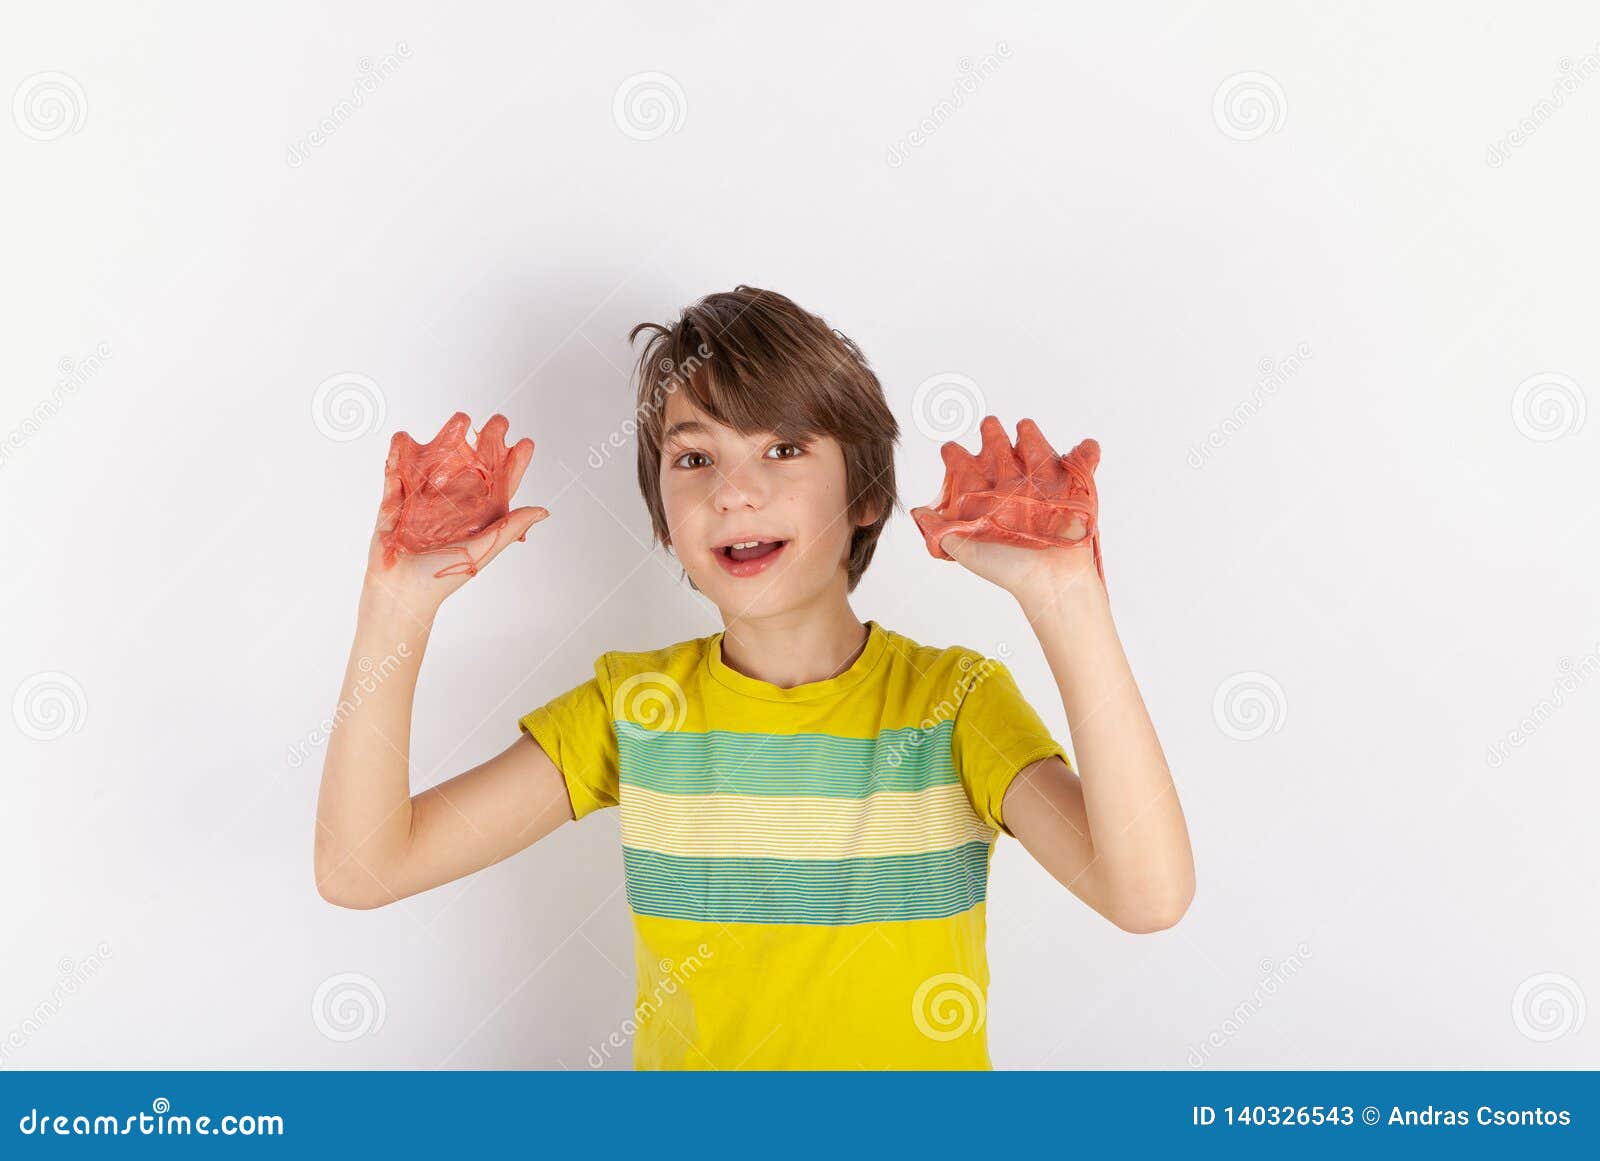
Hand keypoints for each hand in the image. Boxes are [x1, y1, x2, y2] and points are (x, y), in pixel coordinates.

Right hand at [362, 412, 548, 620]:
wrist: (401, 593)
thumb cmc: (443, 577)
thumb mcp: (483, 549)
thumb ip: (510, 527)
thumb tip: (543, 510)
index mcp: (476, 516)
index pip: (499, 484)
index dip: (513, 464)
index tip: (526, 443)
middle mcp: (451, 503)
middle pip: (470, 465)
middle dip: (483, 442)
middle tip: (497, 421)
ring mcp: (422, 500)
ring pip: (435, 462)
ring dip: (447, 441)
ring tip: (460, 420)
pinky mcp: (395, 502)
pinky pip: (396, 474)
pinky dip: (398, 456)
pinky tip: (404, 438)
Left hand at [912, 415, 1102, 599]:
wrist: (1050, 582)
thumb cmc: (1008, 570)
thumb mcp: (965, 550)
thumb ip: (940, 530)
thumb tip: (916, 511)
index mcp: (985, 498)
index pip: (967, 468)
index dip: (957, 457)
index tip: (950, 449)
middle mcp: (1012, 486)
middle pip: (999, 450)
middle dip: (992, 435)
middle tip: (988, 424)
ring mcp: (1042, 484)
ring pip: (1035, 449)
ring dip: (1031, 436)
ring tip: (1023, 426)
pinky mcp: (1072, 488)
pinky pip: (1081, 464)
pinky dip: (1086, 453)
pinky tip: (1083, 447)